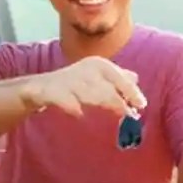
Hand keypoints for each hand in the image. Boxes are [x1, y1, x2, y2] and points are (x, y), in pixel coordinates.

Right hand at [21, 56, 146, 117]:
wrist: (40, 87)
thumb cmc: (76, 83)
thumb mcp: (99, 76)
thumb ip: (118, 77)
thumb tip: (136, 79)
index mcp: (99, 65)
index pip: (119, 77)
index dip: (131, 91)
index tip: (142, 105)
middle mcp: (85, 69)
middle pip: (106, 87)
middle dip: (119, 102)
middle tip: (130, 116)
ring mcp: (69, 80)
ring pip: (90, 94)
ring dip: (103, 105)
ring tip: (115, 117)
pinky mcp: (53, 91)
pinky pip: (66, 101)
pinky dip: (73, 107)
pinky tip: (79, 114)